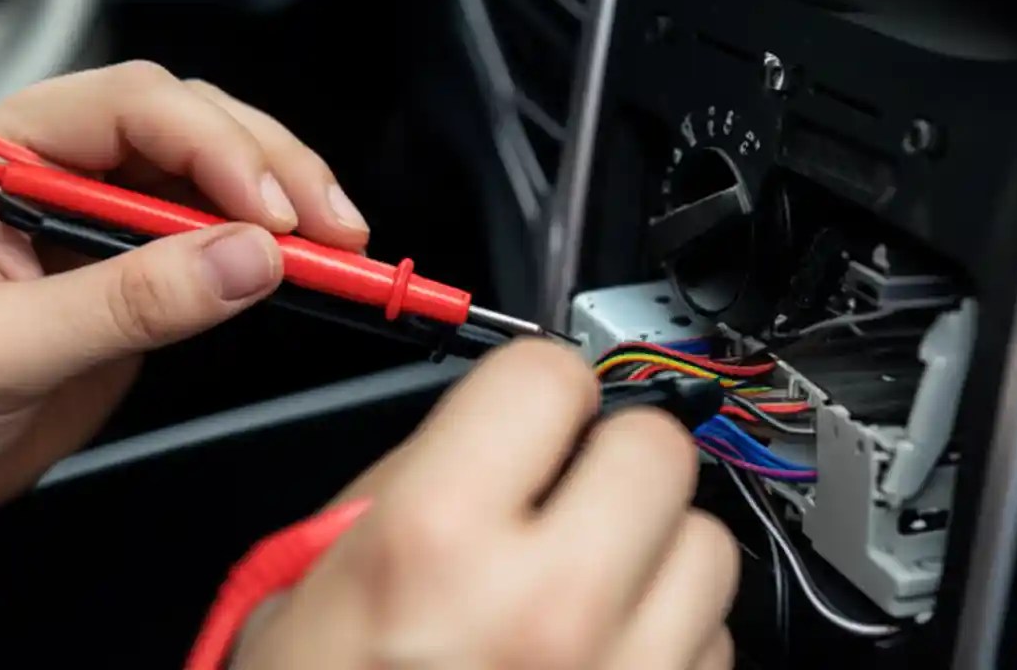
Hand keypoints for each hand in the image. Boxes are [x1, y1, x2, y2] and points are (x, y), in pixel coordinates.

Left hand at [0, 61, 369, 525]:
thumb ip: (127, 301)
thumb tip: (247, 259)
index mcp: (0, 153)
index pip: (134, 108)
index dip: (219, 149)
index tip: (272, 216)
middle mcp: (58, 170)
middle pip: (193, 127)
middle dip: (275, 171)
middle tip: (335, 231)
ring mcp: (103, 223)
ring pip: (216, 176)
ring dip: (287, 205)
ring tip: (340, 248)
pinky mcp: (136, 276)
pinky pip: (217, 241)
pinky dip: (269, 253)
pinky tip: (300, 267)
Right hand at [233, 340, 738, 669]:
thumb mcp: (301, 594)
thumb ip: (405, 489)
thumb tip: (497, 432)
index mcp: (432, 548)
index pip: (547, 376)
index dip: (534, 390)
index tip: (531, 414)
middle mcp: (546, 610)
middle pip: (655, 449)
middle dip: (608, 462)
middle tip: (563, 501)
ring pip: (707, 545)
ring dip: (652, 554)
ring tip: (584, 595)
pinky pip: (715, 645)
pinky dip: (671, 640)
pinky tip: (603, 666)